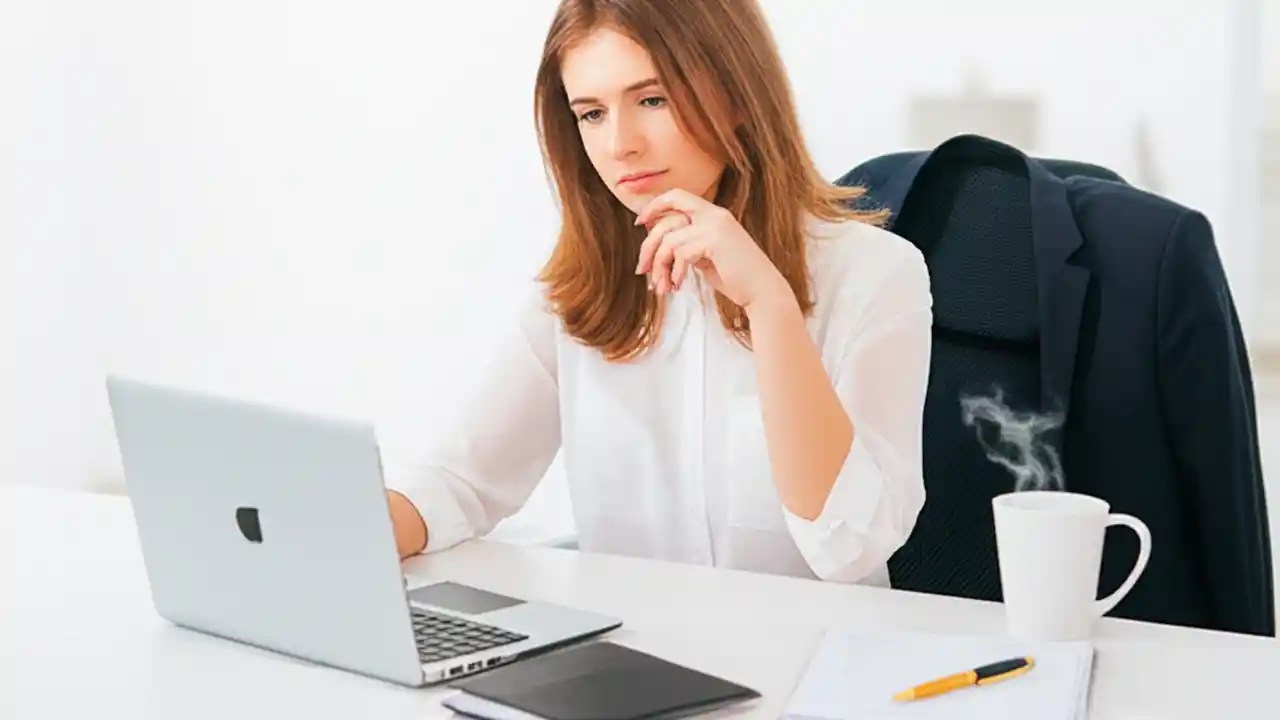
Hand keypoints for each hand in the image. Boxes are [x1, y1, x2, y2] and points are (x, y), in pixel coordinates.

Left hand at [633, 188, 790, 310]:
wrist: (762, 291)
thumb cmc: (735, 277)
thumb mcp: (706, 255)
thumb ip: (687, 243)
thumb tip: (658, 241)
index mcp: (713, 214)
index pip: (677, 196)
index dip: (655, 206)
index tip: (640, 223)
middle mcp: (714, 215)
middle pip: (666, 219)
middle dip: (648, 245)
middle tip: (642, 269)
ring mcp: (715, 226)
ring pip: (669, 240)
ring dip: (659, 266)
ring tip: (662, 286)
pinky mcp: (715, 241)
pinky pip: (680, 253)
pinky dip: (674, 272)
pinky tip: (679, 285)